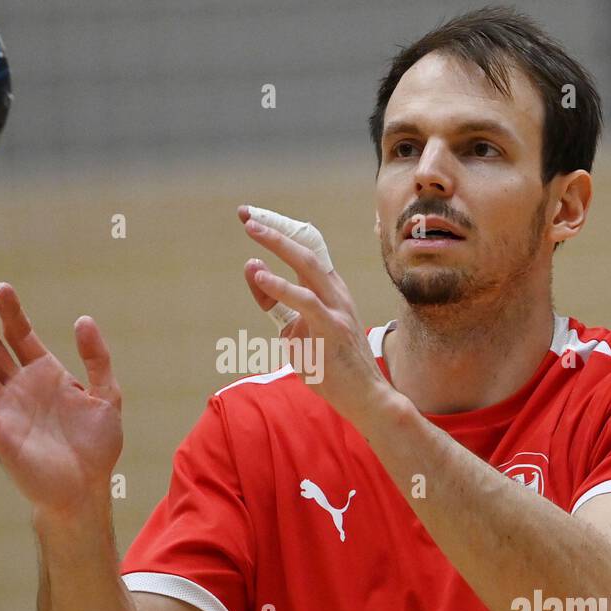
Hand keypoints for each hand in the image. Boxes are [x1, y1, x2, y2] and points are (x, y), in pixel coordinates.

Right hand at [0, 283, 122, 515]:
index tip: (2, 288)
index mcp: (44, 374)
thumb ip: (97, 358)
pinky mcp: (0, 436)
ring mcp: (7, 411)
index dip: (10, 313)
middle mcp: (20, 389)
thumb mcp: (107, 394)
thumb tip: (83, 319)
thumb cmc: (96, 446)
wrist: (88, 489)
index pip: (20, 336)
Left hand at [237, 205, 392, 425]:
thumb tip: (253, 268)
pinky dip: (281, 286)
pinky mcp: (333, 328)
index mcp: (330, 289)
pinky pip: (305, 301)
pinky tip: (260, 275)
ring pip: (308, 264)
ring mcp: (337, 308)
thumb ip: (275, 302)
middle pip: (306, 247)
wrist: (364, 396)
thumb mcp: (295, 330)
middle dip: (276, 227)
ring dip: (279, 243)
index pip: (305, 249)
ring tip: (253, 229)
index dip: (280, 230)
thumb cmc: (330, 365)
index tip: (252, 217)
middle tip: (246, 215)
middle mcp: (336, 291)